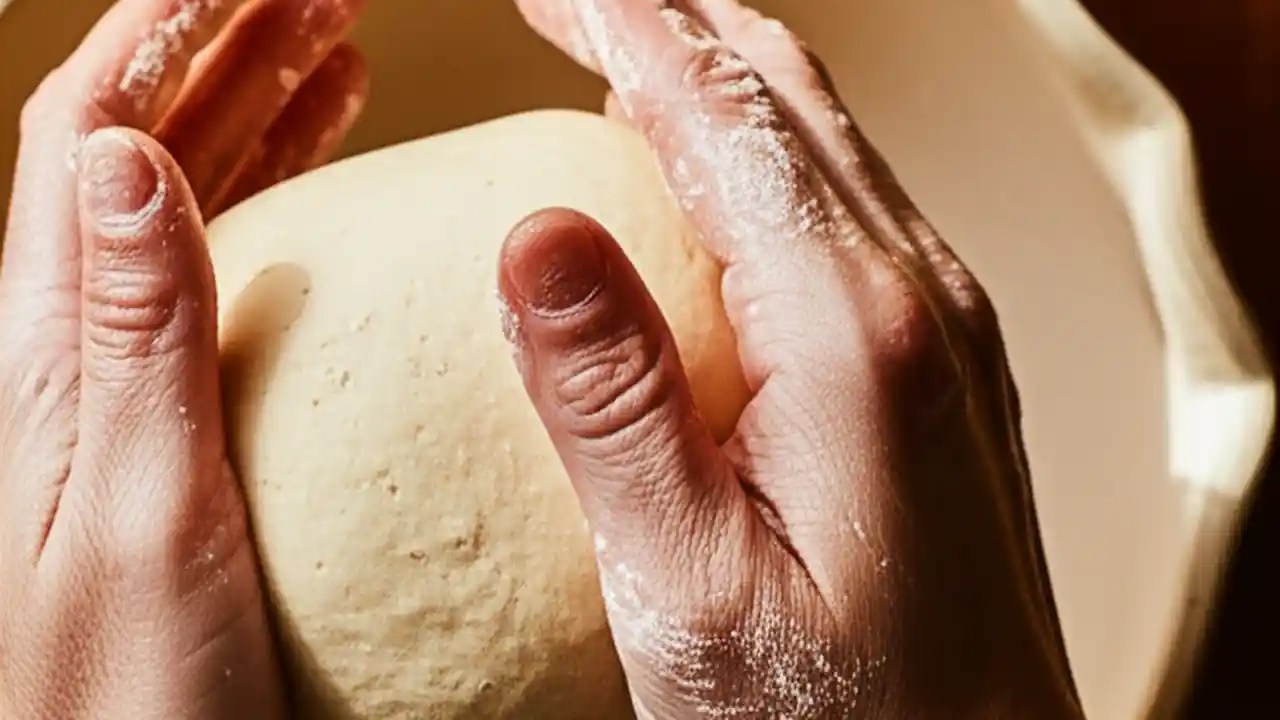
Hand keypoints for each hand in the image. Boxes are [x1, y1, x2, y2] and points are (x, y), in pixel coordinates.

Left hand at [0, 1, 365, 715]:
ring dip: (256, 122)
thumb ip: (139, 341)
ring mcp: (125, 395)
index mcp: (50, 360)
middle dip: (226, 52)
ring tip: (339, 60)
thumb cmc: (125, 699)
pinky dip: (276, 219)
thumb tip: (126, 161)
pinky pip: (223, 293)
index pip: (91, 141)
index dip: (165, 32)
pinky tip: (325, 199)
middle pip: (141, 157)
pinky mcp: (176, 435)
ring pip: (187, 214)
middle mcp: (75, 360)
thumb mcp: (145, 517)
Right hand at [502, 1, 1084, 716]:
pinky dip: (768, 155)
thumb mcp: (689, 589)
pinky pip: (850, 208)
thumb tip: (535, 233)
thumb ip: (615, 409)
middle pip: (784, 96)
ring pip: (825, 140)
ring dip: (720, 79)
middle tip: (568, 0)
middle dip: (668, 24)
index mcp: (850, 333)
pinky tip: (719, 180)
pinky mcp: (945, 365)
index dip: (623, 28)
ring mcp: (946, 326)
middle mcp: (919, 300)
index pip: (719, 118)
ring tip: (626, 58)